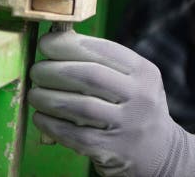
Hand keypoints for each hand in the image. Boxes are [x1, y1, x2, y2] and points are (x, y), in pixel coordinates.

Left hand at [28, 31, 194, 176]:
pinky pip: (75, 135)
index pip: (104, 51)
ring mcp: (128, 125)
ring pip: (80, 106)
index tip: (46, 44)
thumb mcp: (135, 80)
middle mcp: (141, 96)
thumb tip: (58, 43)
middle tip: (36, 70)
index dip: (70, 45)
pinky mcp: (112, 150)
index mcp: (144, 72)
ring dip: (49, 97)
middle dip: (55, 70)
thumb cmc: (137, 107)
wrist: (160, 151)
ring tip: (34, 94)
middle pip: (90, 76)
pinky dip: (52, 124)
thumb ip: (104, 64)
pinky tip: (41, 117)